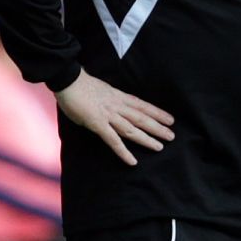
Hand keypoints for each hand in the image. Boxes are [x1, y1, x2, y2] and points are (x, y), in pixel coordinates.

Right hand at [55, 73, 173, 166]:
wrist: (68, 79)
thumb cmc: (79, 84)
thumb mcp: (101, 89)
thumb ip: (109, 98)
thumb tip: (112, 103)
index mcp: (118, 96)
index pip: (142, 105)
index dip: (157, 113)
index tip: (170, 119)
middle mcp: (117, 106)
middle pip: (142, 118)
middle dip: (158, 127)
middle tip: (172, 135)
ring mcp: (108, 115)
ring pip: (132, 129)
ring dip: (147, 139)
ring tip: (160, 147)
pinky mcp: (98, 124)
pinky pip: (113, 141)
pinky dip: (123, 152)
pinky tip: (132, 161)